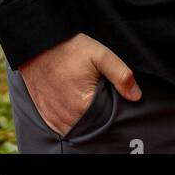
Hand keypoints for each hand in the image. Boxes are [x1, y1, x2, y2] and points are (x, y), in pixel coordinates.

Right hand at [18, 32, 141, 135]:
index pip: (107, 119)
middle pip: (92, 124)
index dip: (110, 107)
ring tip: (83, 96)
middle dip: (98, 113)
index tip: (107, 93)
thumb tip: (136, 95)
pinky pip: (63, 127)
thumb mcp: (100, 55)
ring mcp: (56, 120)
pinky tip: (73, 103)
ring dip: (84, 117)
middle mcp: (69, 119)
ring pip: (78, 127)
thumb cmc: (69, 50)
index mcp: (84, 107)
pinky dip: (70, 119)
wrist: (38, 46)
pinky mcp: (47, 118)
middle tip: (94, 92)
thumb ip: (120, 75)